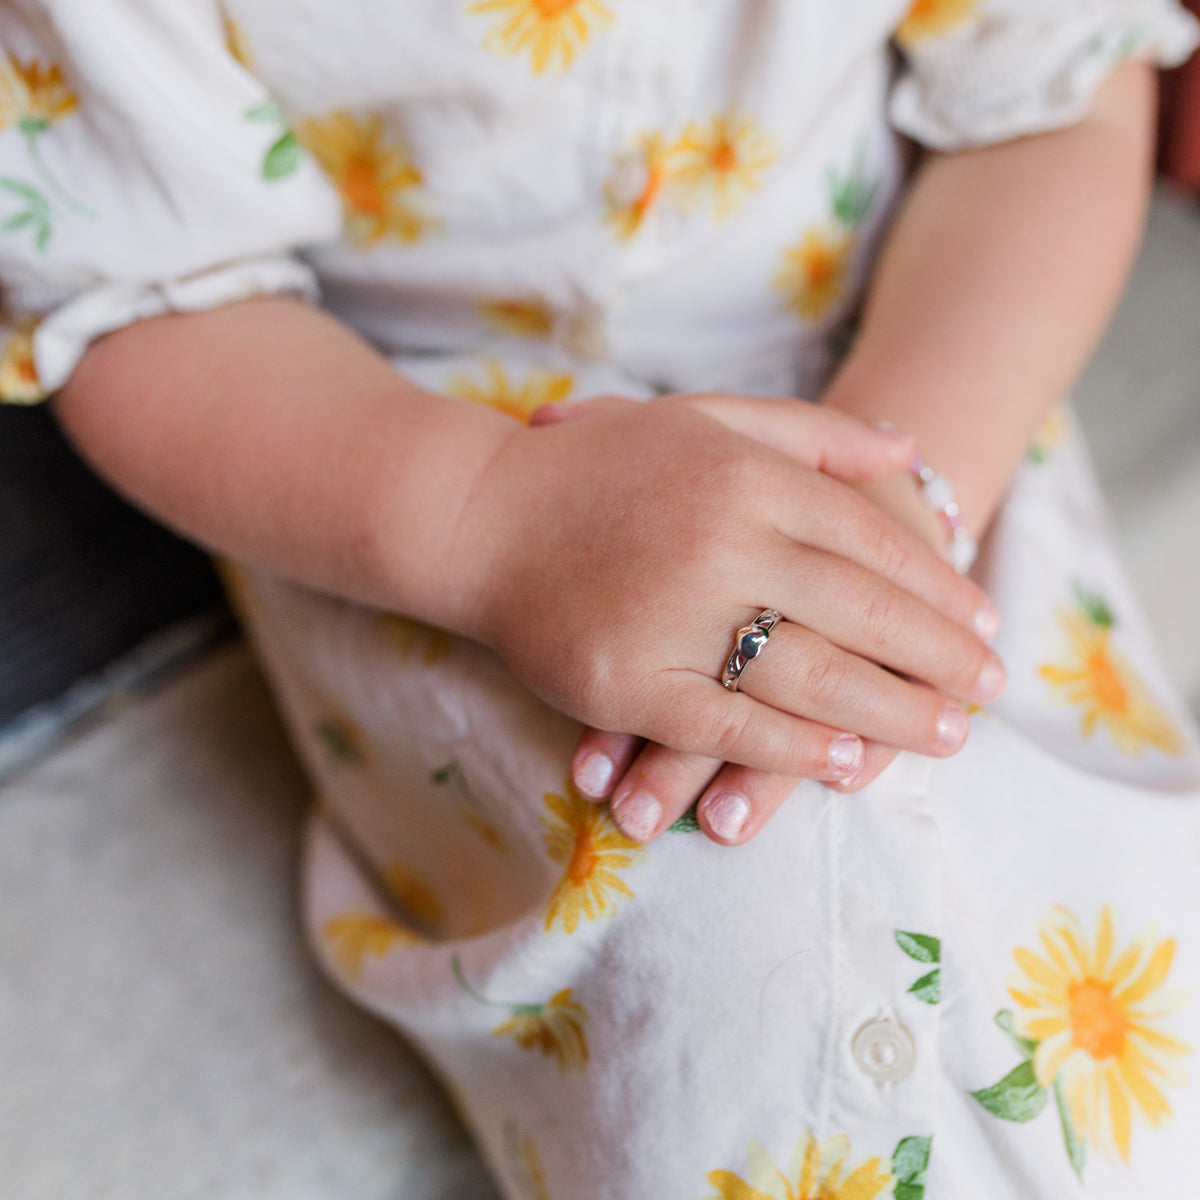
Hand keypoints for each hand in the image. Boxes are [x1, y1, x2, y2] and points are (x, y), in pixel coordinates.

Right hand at [453, 392, 1003, 799]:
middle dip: (939, 656)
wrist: (479, 511)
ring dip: (892, 711)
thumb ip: (808, 433)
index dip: (937, 588)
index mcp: (743, 474)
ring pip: (810, 674)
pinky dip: (794, 747)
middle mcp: (718, 540)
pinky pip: (729, 723)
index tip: (983, 622)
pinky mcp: (627, 679)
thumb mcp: (705, 418)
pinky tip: (850, 764)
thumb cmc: (598, 464)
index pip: (871, 540)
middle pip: (860, 610)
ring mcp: (672, 613)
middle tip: (992, 690)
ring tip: (948, 735)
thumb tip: (906, 445)